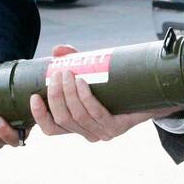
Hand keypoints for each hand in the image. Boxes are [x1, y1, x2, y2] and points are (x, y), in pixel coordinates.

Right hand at [30, 44, 179, 141]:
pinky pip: (96, 113)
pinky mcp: (117, 127)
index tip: (33, 96)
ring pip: (78, 116)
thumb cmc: (115, 85)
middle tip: (57, 73)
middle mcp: (88, 133)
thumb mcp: (91, 74)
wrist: (149, 95)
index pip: (51, 129)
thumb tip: (57, 50)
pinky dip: (86, 97)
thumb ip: (74, 61)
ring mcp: (103, 132)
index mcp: (76, 126)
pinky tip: (83, 83)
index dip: (40, 116)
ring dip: (69, 93)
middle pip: (63, 119)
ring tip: (68, 73)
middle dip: (55, 96)